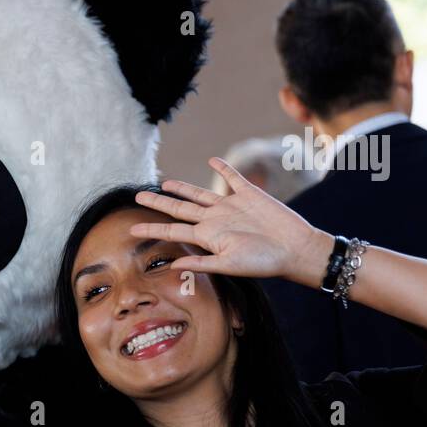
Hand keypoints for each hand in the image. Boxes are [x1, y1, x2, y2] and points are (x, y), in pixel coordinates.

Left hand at [129, 157, 333, 285]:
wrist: (295, 249)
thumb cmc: (264, 262)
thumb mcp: (230, 266)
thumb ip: (201, 264)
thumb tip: (173, 265)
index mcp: (208, 236)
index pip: (173, 230)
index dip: (152, 229)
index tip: (131, 230)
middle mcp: (215, 220)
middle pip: (180, 208)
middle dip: (158, 203)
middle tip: (137, 197)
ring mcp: (231, 206)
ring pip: (200, 193)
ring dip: (182, 187)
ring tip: (164, 183)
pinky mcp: (249, 194)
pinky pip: (233, 177)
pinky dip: (223, 168)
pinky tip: (212, 160)